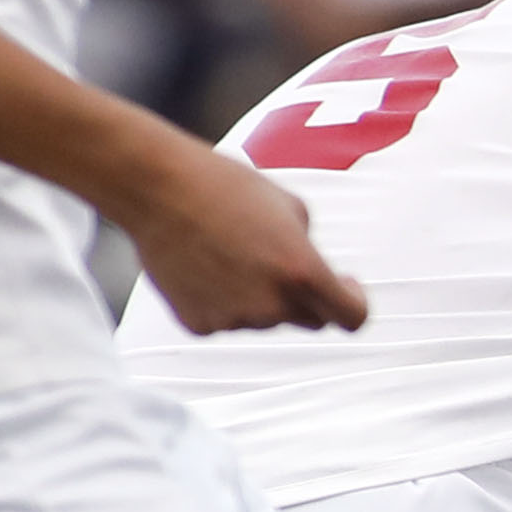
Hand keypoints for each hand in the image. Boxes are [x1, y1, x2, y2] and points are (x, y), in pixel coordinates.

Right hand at [125, 136, 367, 333]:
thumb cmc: (226, 187)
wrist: (159, 188)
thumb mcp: (292, 207)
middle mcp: (271, 305)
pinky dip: (224, 301)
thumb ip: (311, 249)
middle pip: (308, 320)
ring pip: (264, 318)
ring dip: (260, 295)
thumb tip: (315, 276)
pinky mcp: (200, 325)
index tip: (344, 286)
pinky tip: (205, 266)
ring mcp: (234, 319)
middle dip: (306, 297)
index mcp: (302, 273)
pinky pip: (226, 319)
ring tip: (231, 251)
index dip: (352, 303)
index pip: (352, 319)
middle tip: (280, 260)